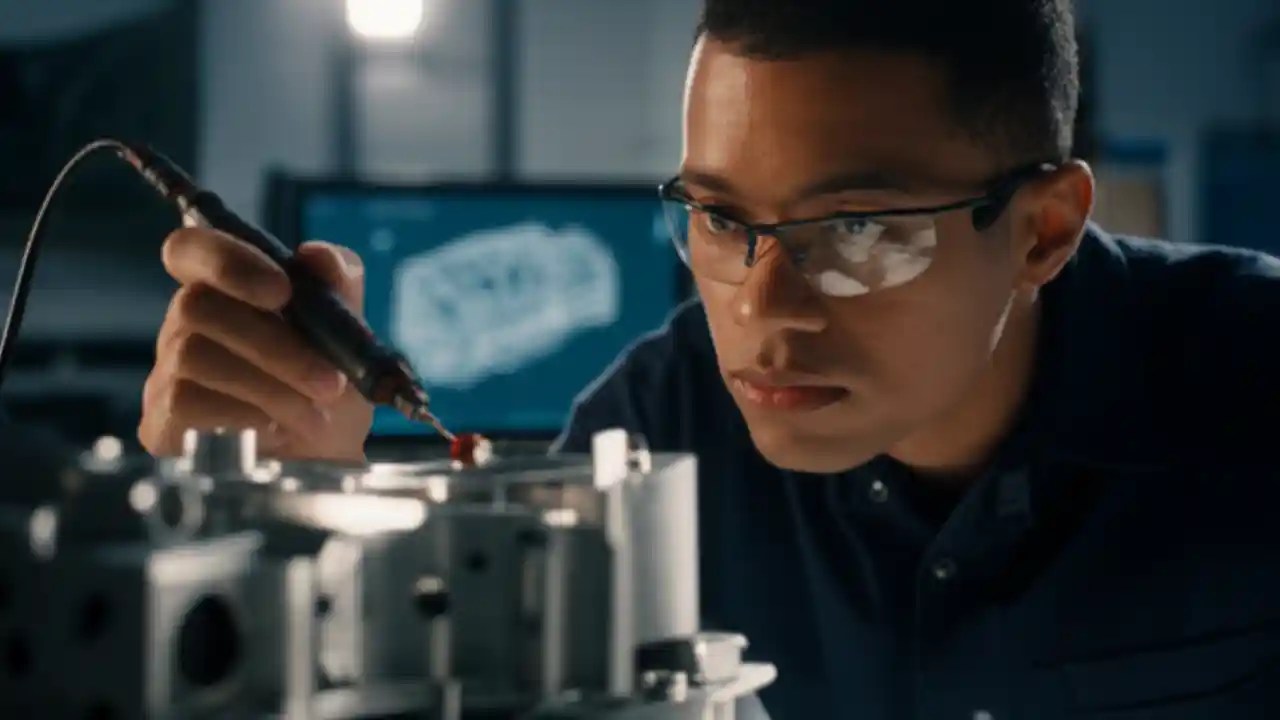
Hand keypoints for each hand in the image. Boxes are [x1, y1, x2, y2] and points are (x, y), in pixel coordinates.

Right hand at [139, 228, 373, 461]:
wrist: (326, 460)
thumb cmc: (329, 391)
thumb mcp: (349, 339)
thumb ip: (340, 289)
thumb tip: (319, 255)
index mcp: (226, 290)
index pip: (191, 249)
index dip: (227, 260)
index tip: (283, 290)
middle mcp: (185, 325)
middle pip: (197, 305)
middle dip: (275, 345)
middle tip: (330, 381)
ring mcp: (166, 373)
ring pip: (194, 356)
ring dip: (270, 386)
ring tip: (316, 411)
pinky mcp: (161, 422)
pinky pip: (184, 404)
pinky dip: (243, 416)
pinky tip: (275, 429)